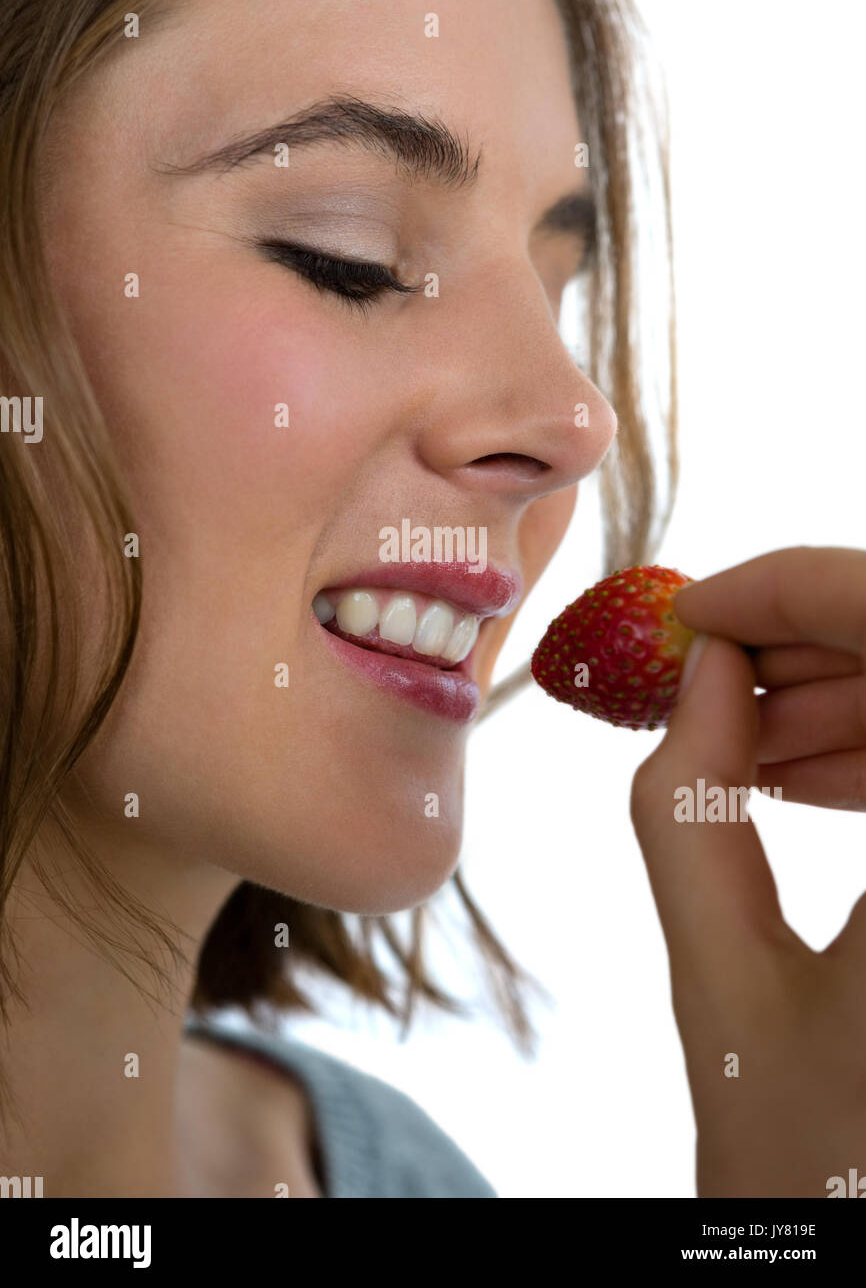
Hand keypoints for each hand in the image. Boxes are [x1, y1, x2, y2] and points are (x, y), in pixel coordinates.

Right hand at [629, 545, 865, 1196]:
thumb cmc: (823, 1187)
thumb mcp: (730, 994)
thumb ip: (692, 811)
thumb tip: (702, 673)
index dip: (794, 589)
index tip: (696, 612)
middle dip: (819, 640)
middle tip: (709, 671)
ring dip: (856, 699)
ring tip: (745, 741)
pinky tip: (805, 780)